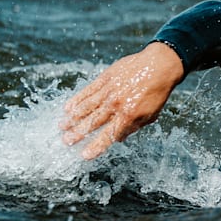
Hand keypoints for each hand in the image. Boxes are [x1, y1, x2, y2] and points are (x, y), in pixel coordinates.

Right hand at [59, 41, 184, 159]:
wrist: (159, 65)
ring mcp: (108, 91)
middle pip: (92, 123)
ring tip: (62, 126)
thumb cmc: (157, 92)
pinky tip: (68, 107)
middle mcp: (115, 105)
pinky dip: (77, 100)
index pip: (108, 136)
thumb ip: (132, 127)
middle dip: (77, 134)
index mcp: (128, 116)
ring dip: (72, 119)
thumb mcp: (150, 115)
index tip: (84, 155)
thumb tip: (118, 139)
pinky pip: (87, 91)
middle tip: (65, 141)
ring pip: (86, 107)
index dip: (95, 147)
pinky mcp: (105, 78)